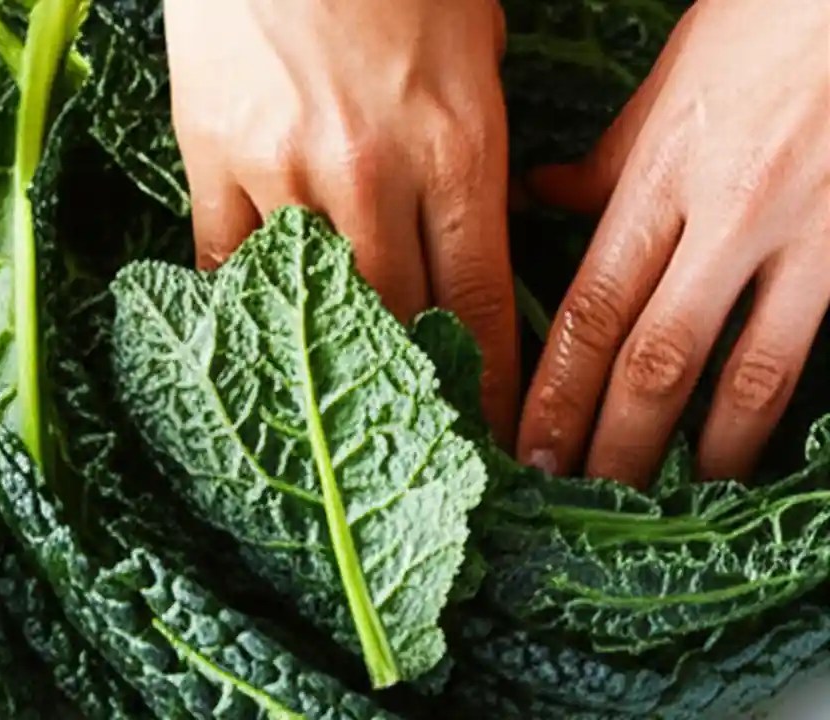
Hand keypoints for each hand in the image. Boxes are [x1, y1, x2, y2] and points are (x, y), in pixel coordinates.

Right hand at [164, 0, 519, 444]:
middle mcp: (372, 172)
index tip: (491, 429)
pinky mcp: (213, 155)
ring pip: (312, 300)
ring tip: (334, 400)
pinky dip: (240, 301)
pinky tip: (250, 331)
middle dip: (415, 381)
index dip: (486, 376)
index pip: (478, 294)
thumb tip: (481, 205)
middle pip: (399, 315)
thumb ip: (476, 133)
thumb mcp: (471, 36)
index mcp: (455, 141)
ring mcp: (285, 169)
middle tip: (422, 430)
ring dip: (328, 354)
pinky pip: (224, 258)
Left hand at [518, 0, 829, 484]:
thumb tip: (545, 197)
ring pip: (745, 372)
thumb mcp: (670, 82)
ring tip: (665, 503)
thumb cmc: (769, 26)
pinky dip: (780, 413)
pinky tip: (755, 454)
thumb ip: (608, 160)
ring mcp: (806, 236)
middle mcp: (728, 214)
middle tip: (576, 497)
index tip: (526, 443)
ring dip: (700, 449)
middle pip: (654, 354)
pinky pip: (813, 351)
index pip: (591, 305)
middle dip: (610, 438)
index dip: (555, 386)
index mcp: (661, 175)